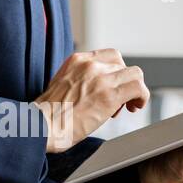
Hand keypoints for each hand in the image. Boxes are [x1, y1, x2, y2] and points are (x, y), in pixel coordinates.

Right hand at [33, 48, 149, 151]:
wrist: (40, 126)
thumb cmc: (48, 115)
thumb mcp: (61, 85)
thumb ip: (79, 81)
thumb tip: (94, 90)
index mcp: (76, 60)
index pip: (109, 56)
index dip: (115, 72)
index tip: (112, 87)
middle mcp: (89, 64)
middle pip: (122, 65)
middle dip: (122, 83)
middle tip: (117, 103)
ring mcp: (100, 78)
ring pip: (135, 74)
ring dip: (135, 90)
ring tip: (128, 106)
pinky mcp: (109, 95)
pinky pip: (138, 87)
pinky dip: (142, 97)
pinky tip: (135, 107)